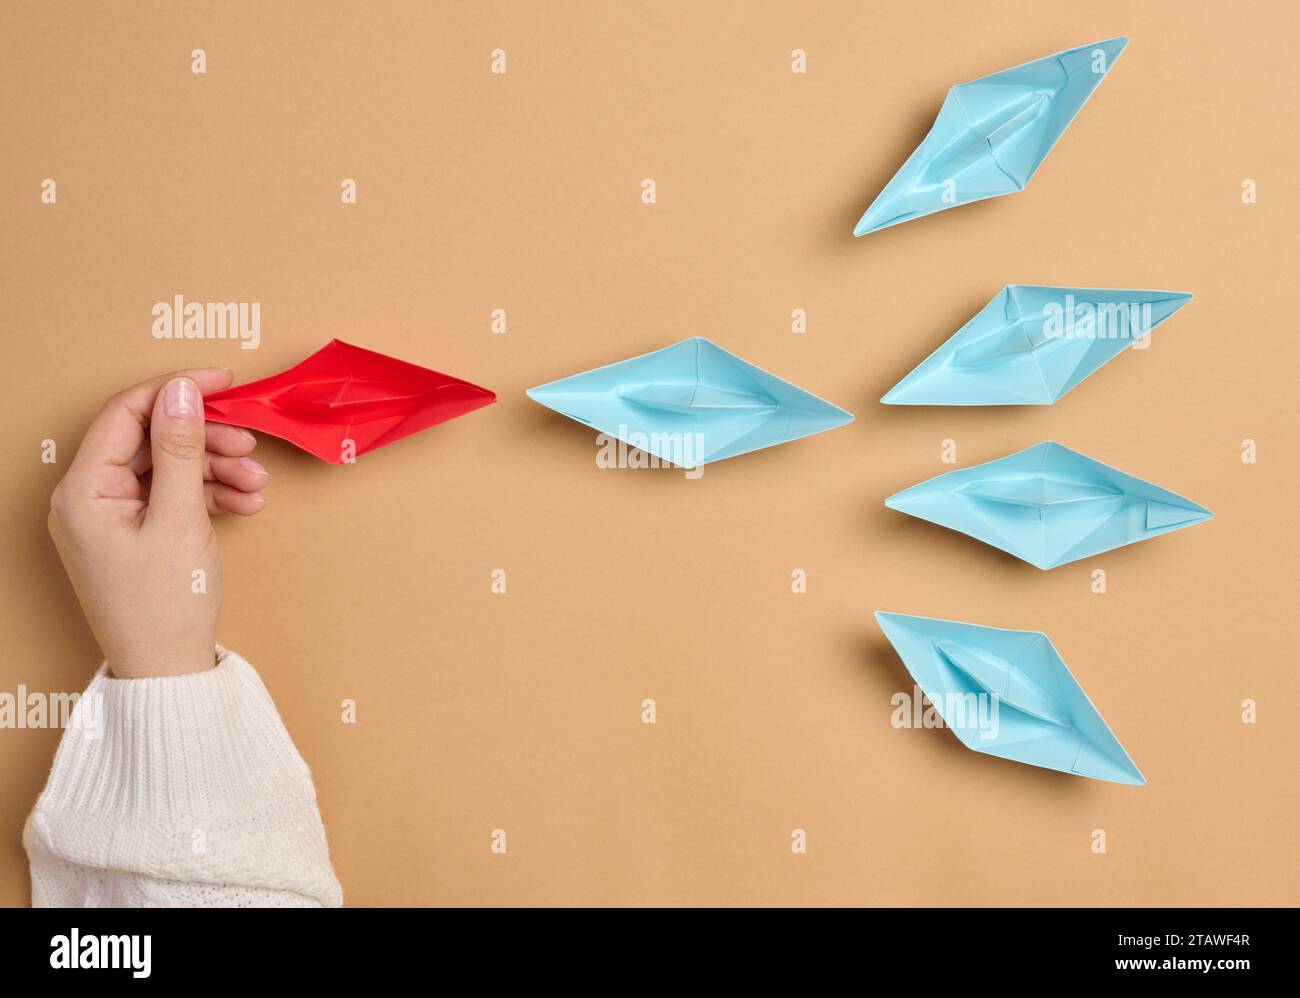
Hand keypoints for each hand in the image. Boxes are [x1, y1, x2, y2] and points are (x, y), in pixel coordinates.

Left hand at [48, 370, 269, 677]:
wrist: (168, 672)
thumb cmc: (165, 606)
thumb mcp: (181, 517)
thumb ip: (183, 448)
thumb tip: (182, 390)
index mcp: (83, 490)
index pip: (128, 412)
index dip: (178, 390)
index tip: (224, 380)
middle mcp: (87, 498)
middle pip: (151, 439)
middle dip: (206, 439)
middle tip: (250, 445)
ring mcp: (110, 517)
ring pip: (168, 467)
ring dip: (216, 468)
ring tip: (257, 485)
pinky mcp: (133, 534)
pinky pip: (172, 495)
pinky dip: (209, 494)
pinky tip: (244, 504)